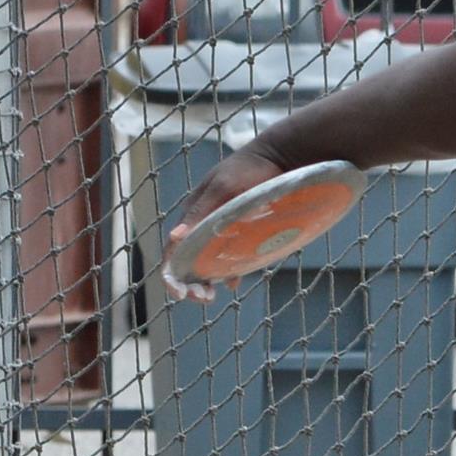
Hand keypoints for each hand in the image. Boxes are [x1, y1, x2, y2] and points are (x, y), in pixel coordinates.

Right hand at [160, 148, 289, 300]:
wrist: (284, 157)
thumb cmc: (250, 168)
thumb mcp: (223, 189)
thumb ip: (200, 212)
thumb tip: (174, 238)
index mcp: (193, 214)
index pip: (173, 250)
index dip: (172, 274)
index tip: (180, 293)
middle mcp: (205, 223)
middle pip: (188, 260)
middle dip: (190, 282)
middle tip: (203, 298)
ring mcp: (224, 228)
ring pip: (208, 260)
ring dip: (207, 279)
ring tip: (214, 295)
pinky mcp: (245, 230)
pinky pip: (231, 255)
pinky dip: (229, 270)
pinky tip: (233, 282)